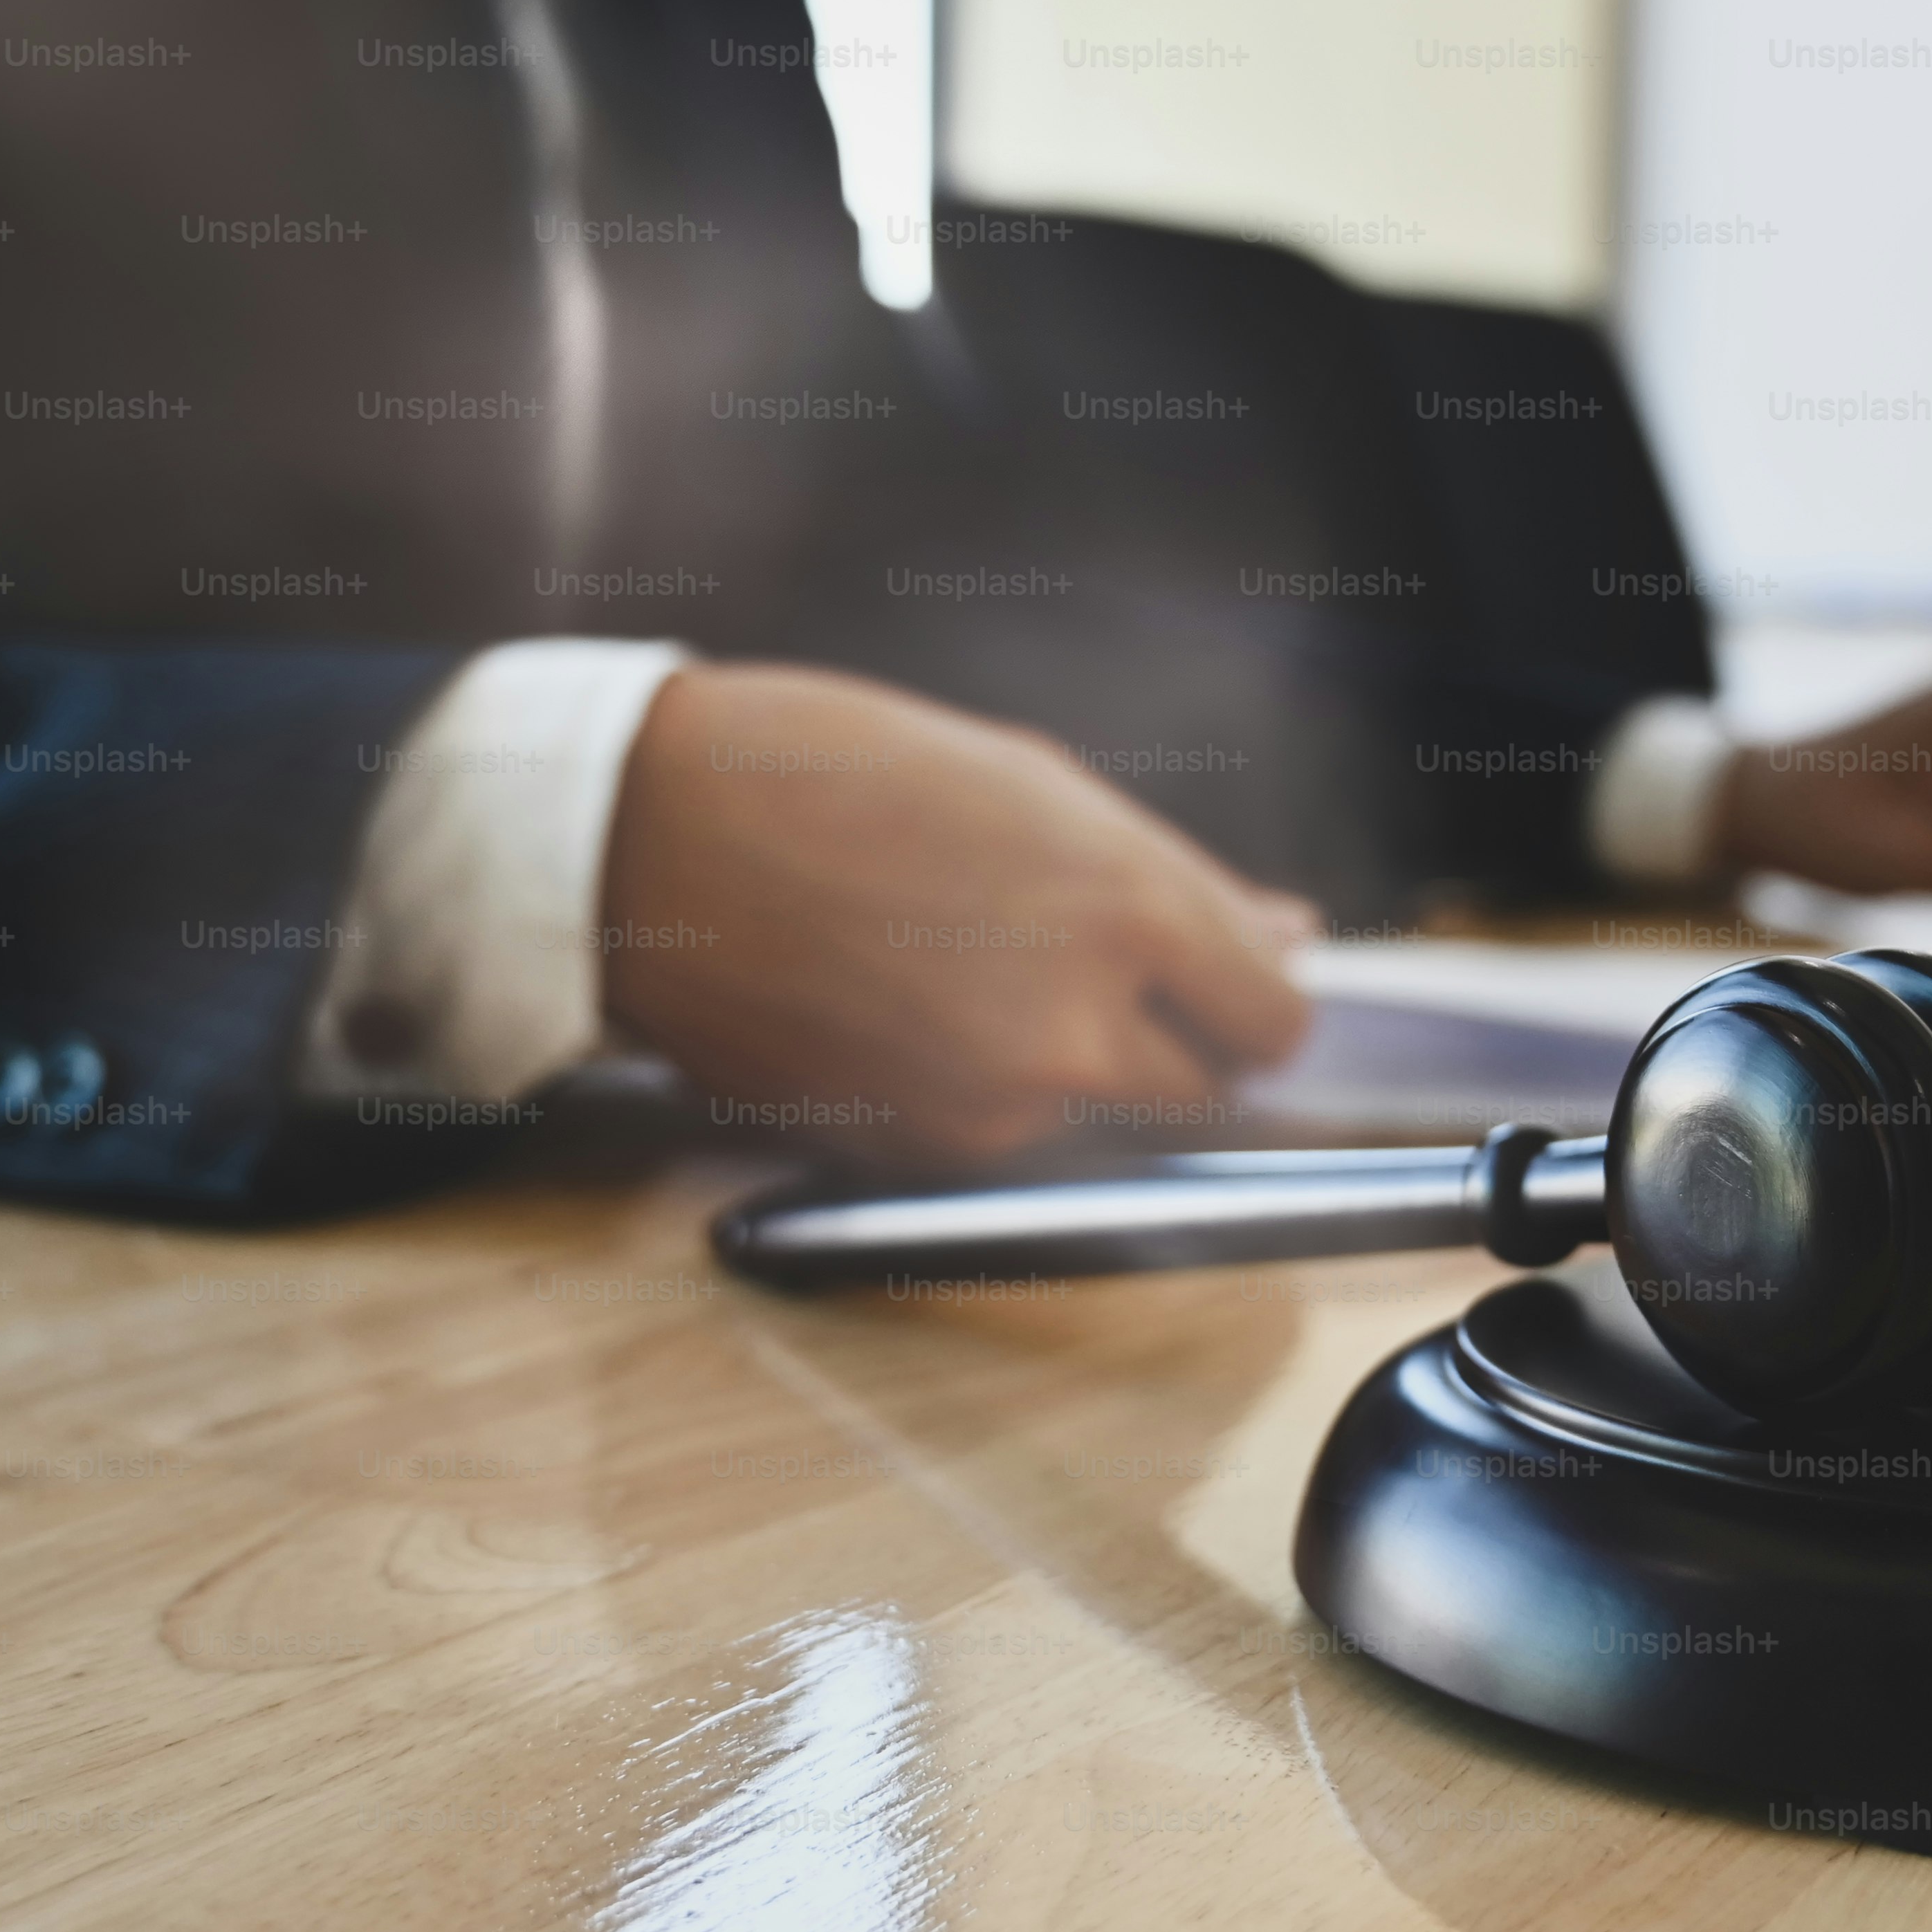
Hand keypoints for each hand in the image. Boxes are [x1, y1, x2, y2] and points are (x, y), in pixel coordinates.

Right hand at [595, 663, 1317, 1163]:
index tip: (1224, 982)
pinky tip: (901, 1003)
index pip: (1275, 1020)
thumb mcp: (1029, 783)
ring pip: (1091, 1115)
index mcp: (1123, 906)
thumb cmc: (828, 775)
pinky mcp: (912, 1156)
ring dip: (1061, 1062)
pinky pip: (995, 1137)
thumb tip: (1290, 934)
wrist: (642, 842)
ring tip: (956, 961)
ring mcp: (992, 1107)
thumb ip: (1179, 884)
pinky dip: (975, 1087)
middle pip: (1201, 1090)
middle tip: (1082, 964)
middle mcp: (1076, 1029)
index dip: (1255, 1000)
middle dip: (1168, 1038)